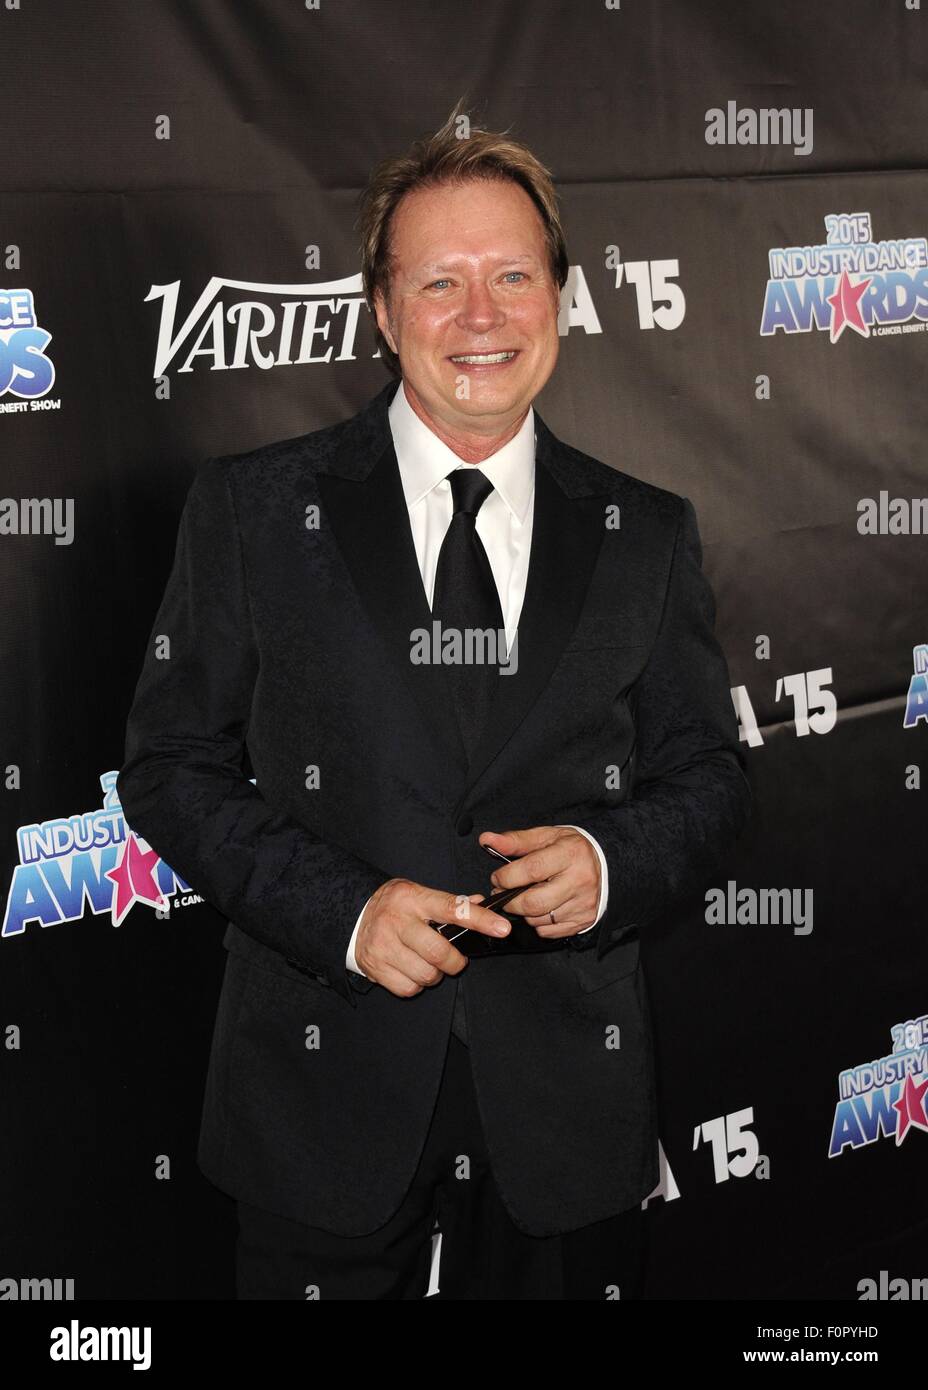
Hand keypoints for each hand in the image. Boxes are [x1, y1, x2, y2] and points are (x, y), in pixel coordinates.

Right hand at [355, 879, 510, 997]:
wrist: (351, 914)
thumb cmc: (394, 905)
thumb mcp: (419, 893)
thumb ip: (450, 902)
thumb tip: (479, 903)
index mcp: (414, 899)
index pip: (453, 909)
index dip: (480, 920)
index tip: (502, 928)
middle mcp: (397, 922)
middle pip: (439, 952)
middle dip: (455, 961)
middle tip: (454, 959)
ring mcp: (383, 946)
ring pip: (426, 975)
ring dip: (435, 974)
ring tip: (427, 963)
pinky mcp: (375, 968)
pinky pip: (409, 988)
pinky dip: (416, 984)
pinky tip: (412, 970)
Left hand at [479, 827, 600, 938]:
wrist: (607, 864)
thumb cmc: (571, 849)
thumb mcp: (546, 837)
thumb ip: (516, 840)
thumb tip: (487, 840)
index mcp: (570, 854)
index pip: (531, 870)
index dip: (507, 877)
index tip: (498, 877)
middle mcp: (580, 881)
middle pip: (533, 902)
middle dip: (510, 901)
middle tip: (504, 892)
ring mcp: (583, 904)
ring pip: (539, 919)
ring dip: (523, 912)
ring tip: (524, 897)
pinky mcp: (584, 921)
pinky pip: (549, 931)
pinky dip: (537, 923)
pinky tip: (540, 908)